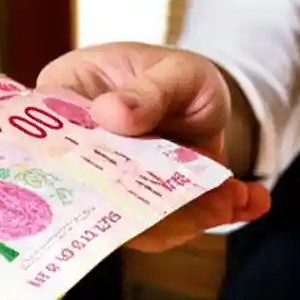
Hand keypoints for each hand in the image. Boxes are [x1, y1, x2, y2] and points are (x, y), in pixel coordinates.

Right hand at [38, 42, 270, 251]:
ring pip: (130, 219)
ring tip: (236, 197)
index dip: (78, 166)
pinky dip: (207, 218)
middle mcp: (74, 149)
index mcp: (61, 99)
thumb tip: (109, 114)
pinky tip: (248, 201)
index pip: (51, 141)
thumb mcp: (176, 71)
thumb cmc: (177, 75)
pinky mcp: (137, 208)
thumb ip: (149, 91)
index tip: (124, 178)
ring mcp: (105, 184)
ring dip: (188, 216)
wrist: (203, 102)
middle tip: (214, 198)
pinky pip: (161, 228)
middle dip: (153, 203)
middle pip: (92, 189)